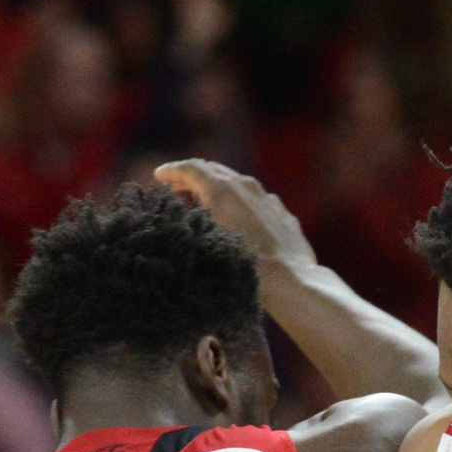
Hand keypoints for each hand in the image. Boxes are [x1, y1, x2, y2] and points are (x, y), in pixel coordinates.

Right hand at [154, 160, 315, 272]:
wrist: (292, 282)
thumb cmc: (246, 268)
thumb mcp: (208, 246)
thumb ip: (191, 227)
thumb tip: (179, 224)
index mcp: (223, 189)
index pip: (191, 169)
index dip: (172, 171)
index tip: (159, 176)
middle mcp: (245, 186)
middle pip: (213, 171)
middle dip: (192, 178)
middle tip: (177, 189)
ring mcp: (267, 197)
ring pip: (236, 184)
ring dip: (217, 190)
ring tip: (205, 204)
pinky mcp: (282, 213)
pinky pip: (256, 201)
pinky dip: (240, 203)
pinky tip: (237, 219)